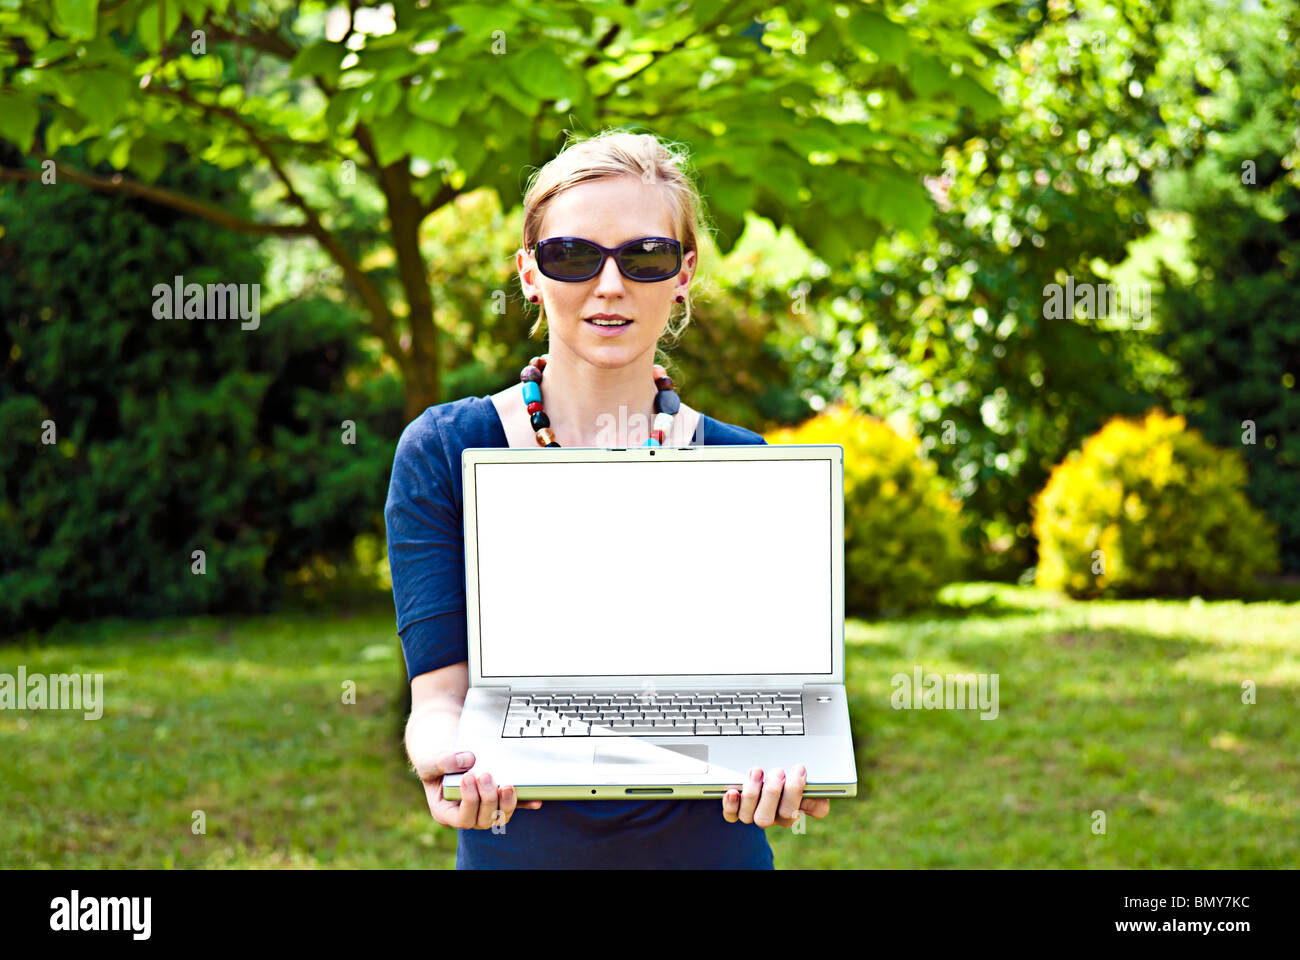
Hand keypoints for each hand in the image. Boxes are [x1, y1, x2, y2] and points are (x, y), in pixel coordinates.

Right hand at [415, 750, 543, 829]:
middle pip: (484, 820)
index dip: (469, 802)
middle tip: (486, 775)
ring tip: (507, 784)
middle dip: (487, 799)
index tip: (468, 777)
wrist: (443, 749)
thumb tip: (469, 759)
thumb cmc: (433, 758)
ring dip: (507, 803)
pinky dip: (524, 803)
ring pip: (500, 816)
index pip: (462, 819)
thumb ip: (443, 761)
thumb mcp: (430, 759)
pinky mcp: (498, 797)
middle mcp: (467, 814)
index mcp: (446, 812)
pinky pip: (513, 805)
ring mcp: (484, 807)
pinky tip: (536, 800)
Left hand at [721, 765, 830, 828]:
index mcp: (800, 805)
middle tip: (777, 772)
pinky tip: (732, 792)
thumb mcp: (802, 770)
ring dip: (754, 794)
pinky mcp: (737, 812)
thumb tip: (813, 776)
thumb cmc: (783, 771)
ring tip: (757, 771)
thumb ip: (814, 775)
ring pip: (754, 817)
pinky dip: (731, 805)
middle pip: (781, 816)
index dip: (801, 791)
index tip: (798, 769)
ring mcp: (756, 815)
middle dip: (779, 792)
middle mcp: (778, 816)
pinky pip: (732, 816)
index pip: (813, 808)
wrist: (759, 773)